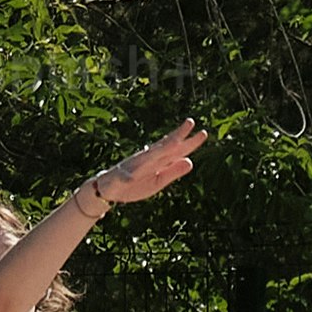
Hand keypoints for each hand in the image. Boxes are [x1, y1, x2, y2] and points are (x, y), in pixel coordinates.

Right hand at [89, 122, 204, 209]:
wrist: (109, 189)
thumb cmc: (135, 184)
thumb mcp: (158, 181)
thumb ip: (173, 172)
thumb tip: (190, 161)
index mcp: (157, 162)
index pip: (175, 150)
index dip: (189, 142)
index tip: (203, 132)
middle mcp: (146, 160)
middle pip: (163, 147)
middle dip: (176, 136)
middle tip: (191, 122)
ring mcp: (132, 168)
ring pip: (146, 159)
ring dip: (156, 151)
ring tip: (171, 144)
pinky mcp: (120, 178)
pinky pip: (125, 178)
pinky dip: (128, 177)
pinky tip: (130, 178)